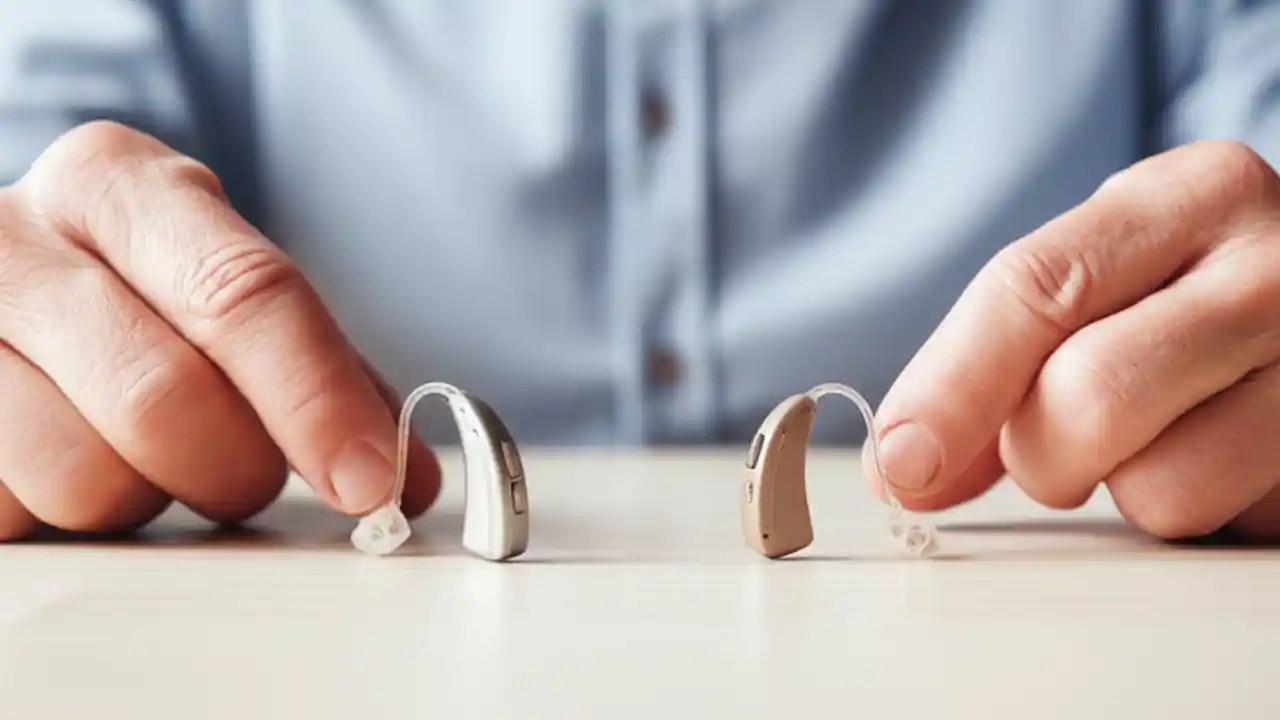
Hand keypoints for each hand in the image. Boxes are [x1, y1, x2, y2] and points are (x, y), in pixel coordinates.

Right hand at [0, 121, 439, 539]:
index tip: (370, 478)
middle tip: (248, 474)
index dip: (316, 398)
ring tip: (139, 457)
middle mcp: (14, 237)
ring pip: (85, 478)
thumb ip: (323, 374)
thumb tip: (405, 477)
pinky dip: (65, 516)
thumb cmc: (127, 295)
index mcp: (117, 185)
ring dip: (146, 498)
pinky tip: (66, 462)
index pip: (242, 293)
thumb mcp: (215, 291)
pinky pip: (16, 514)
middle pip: (165, 399)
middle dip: (236, 467)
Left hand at [865, 141, 1279, 540]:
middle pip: (1089, 396)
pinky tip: (1226, 461)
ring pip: (1162, 486)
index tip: (900, 462)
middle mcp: (1277, 264)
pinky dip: (1202, 513)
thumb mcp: (1099, 285)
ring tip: (1165, 440)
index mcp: (1193, 193)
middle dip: (1039, 453)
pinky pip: (1228, 526)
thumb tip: (900, 465)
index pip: (1035, 289)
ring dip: (1129, 490)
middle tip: (1056, 451)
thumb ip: (993, 365)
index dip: (952, 387)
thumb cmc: (1188, 297)